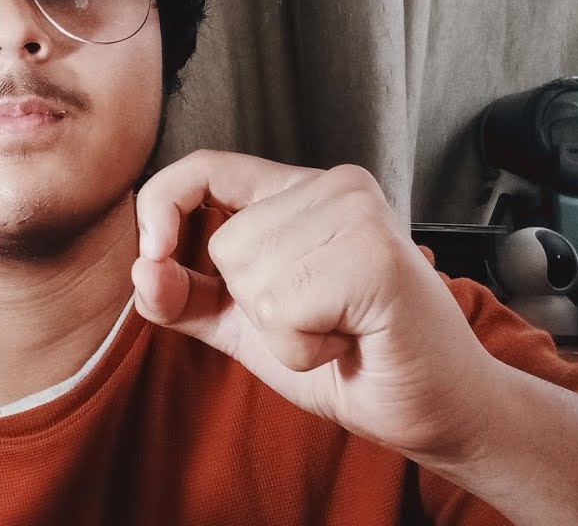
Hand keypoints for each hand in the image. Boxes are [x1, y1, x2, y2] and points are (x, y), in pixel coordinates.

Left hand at [132, 150, 499, 460]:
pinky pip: (283, 307)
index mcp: (298, 193)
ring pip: (250, 274)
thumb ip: (187, 299)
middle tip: (319, 322)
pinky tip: (350, 340)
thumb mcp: (248, 328)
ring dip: (284, 332)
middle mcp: (333, 187)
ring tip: (338, 330)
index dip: (161, 206)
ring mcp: (358, 213)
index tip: (154, 255)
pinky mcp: (374, 255)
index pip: (204, 167)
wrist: (435, 410)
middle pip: (224, 242)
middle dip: (255, 307)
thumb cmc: (351, 362)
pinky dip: (304, 346)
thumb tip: (142, 270)